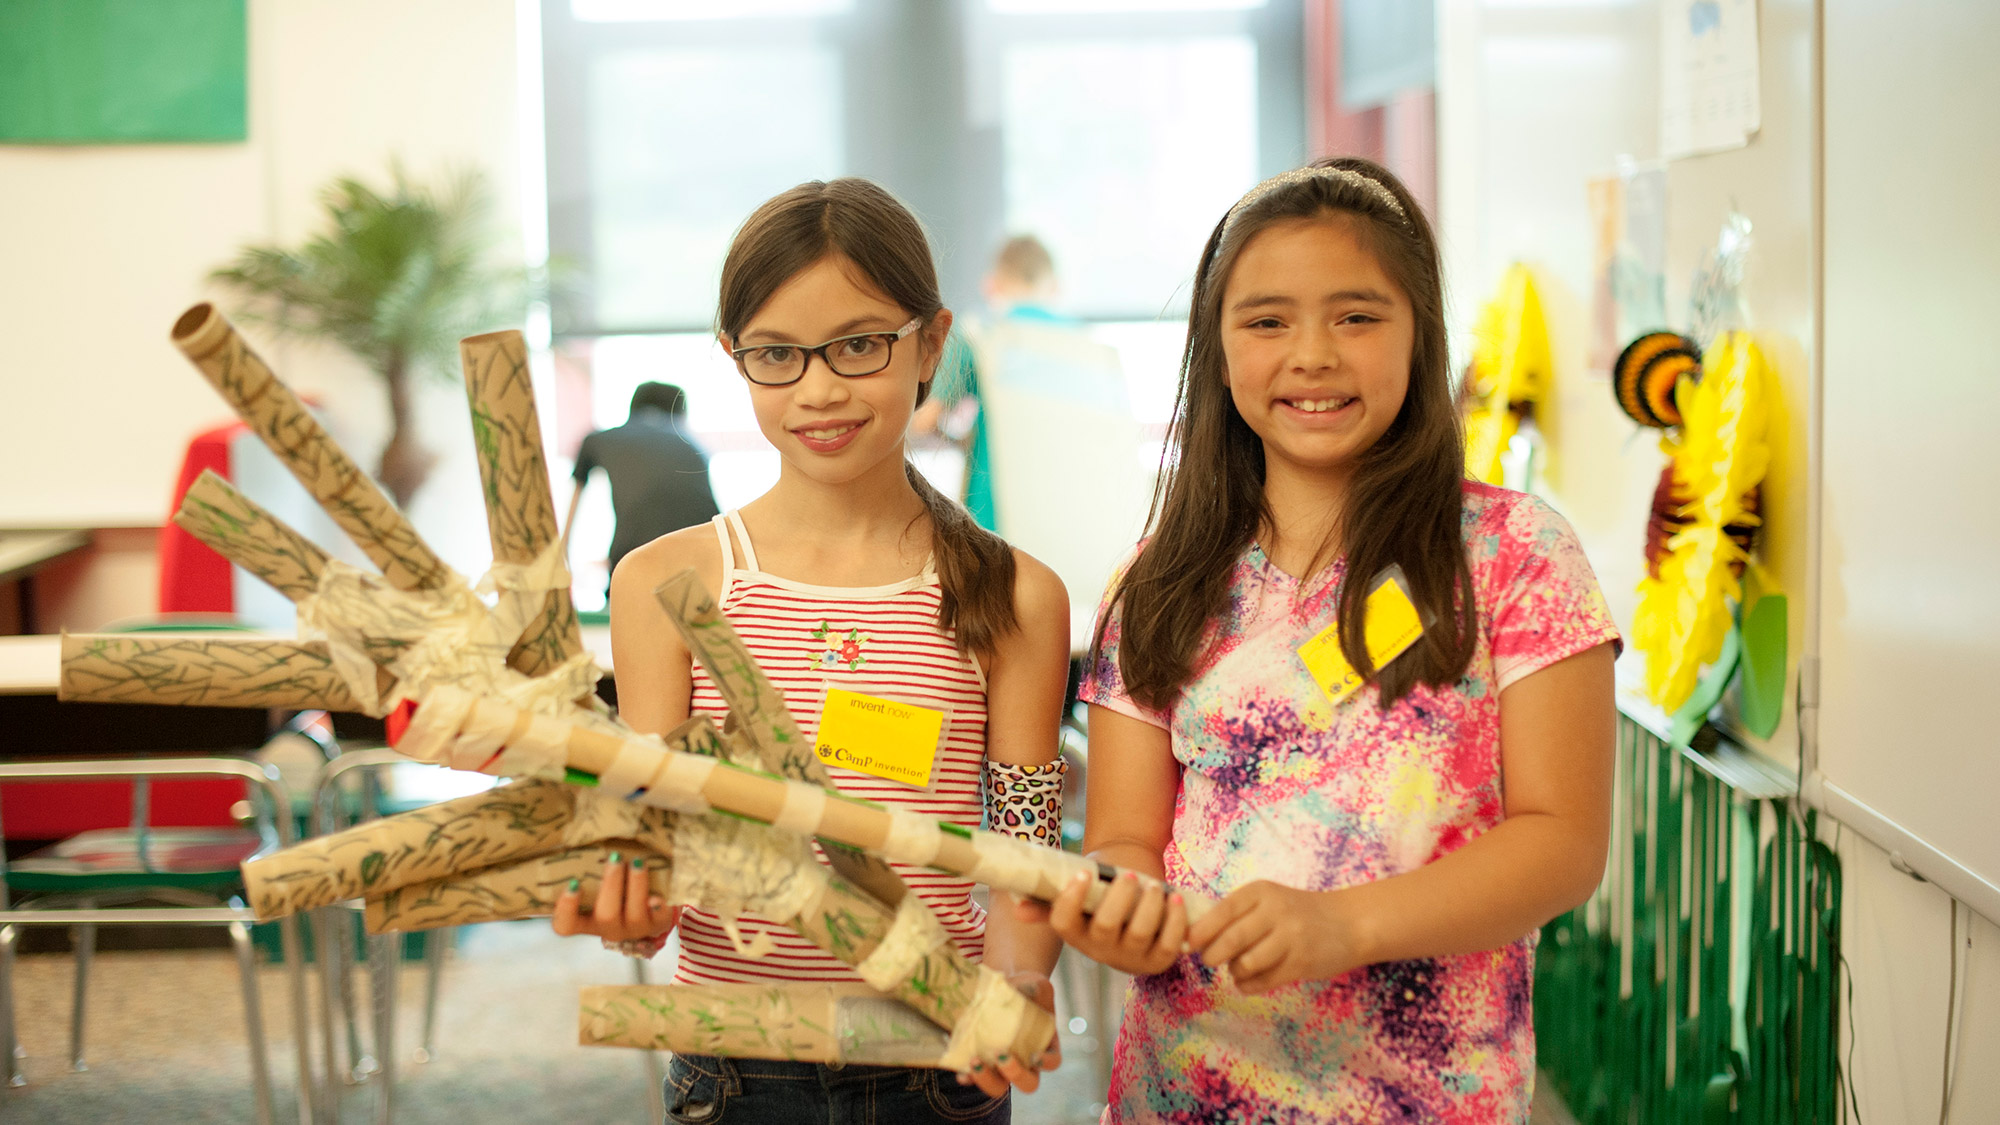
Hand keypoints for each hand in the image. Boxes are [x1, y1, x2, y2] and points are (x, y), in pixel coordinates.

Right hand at [551, 853, 679, 942]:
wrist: (650, 907)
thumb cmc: (616, 888)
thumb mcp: (597, 881)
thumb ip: (588, 865)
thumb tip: (581, 827)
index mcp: (586, 921)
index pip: (566, 924)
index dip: (566, 909)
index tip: (572, 883)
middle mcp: (608, 929)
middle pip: (605, 916)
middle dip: (611, 885)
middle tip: (615, 858)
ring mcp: (633, 929)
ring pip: (633, 915)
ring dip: (635, 886)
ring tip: (638, 862)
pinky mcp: (657, 925)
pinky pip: (658, 919)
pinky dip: (658, 906)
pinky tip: (658, 895)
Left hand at [958, 970, 1061, 1096]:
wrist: (1006, 986)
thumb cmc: (1026, 987)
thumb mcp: (1035, 983)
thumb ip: (1033, 988)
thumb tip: (1018, 990)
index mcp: (1045, 1044)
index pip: (1053, 1061)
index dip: (1046, 1063)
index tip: (1034, 1057)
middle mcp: (1026, 1061)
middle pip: (1028, 1083)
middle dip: (1014, 1074)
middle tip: (1000, 1056)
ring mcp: (1002, 1066)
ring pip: (999, 1086)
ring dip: (987, 1080)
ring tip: (974, 1062)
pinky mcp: (982, 1062)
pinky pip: (975, 1078)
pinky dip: (967, 1077)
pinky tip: (960, 1072)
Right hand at [1046, 869, 1188, 976]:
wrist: (1136, 909)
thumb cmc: (1101, 897)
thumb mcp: (1078, 897)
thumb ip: (1050, 902)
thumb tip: (1017, 909)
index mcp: (1076, 934)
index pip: (1064, 924)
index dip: (1070, 901)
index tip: (1083, 874)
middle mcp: (1100, 950)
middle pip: (1104, 928)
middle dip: (1118, 900)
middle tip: (1127, 875)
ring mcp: (1131, 958)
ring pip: (1139, 934)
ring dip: (1149, 907)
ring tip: (1155, 885)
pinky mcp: (1159, 960)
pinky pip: (1169, 944)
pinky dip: (1175, 920)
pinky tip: (1174, 898)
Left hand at [1185, 881, 1363, 993]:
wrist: (1349, 923)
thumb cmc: (1298, 913)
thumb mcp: (1269, 901)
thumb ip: (1237, 914)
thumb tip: (1192, 936)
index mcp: (1261, 892)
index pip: (1222, 911)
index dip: (1201, 930)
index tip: (1190, 943)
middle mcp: (1275, 911)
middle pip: (1231, 939)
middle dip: (1212, 955)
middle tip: (1209, 960)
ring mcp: (1290, 938)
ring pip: (1246, 963)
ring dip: (1234, 971)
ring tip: (1238, 968)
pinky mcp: (1301, 963)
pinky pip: (1263, 981)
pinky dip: (1248, 985)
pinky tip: (1249, 980)